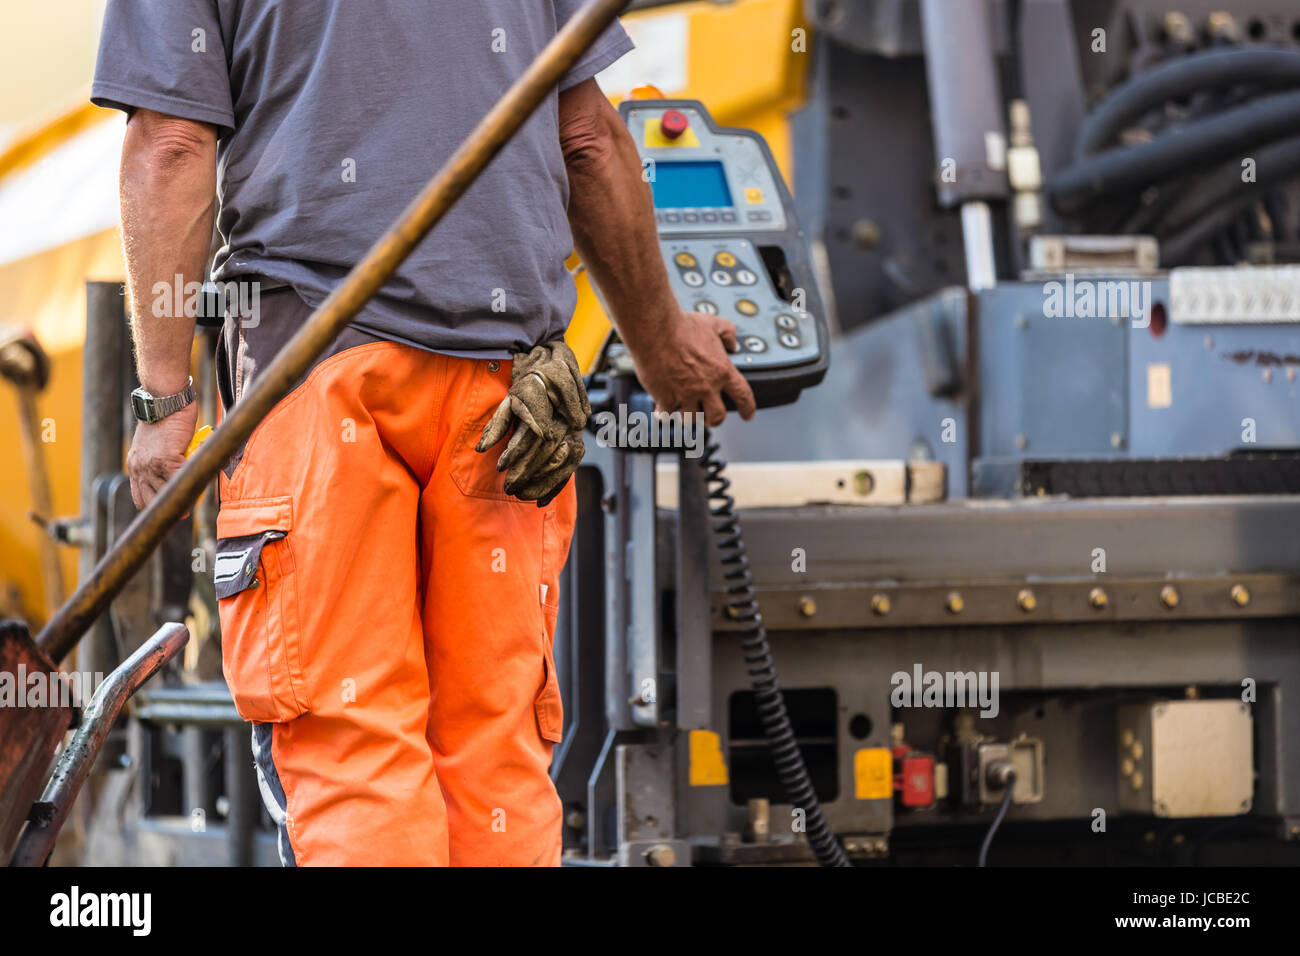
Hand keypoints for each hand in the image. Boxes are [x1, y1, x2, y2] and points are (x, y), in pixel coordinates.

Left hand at [127, 402, 197, 508]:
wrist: (165, 401)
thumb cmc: (165, 418)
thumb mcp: (155, 444)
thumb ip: (159, 459)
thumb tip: (177, 471)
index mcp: (135, 465)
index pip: (140, 496)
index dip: (155, 505)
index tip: (170, 508)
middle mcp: (139, 468)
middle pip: (150, 502)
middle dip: (168, 508)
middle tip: (184, 510)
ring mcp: (151, 465)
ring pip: (168, 492)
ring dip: (184, 495)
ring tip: (195, 494)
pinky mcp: (167, 459)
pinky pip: (181, 478)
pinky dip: (192, 479)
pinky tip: (199, 476)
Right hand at [630, 310, 755, 425]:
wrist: (655, 330)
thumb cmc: (681, 326)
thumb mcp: (712, 324)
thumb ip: (727, 333)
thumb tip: (732, 343)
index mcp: (722, 371)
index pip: (743, 396)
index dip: (747, 408)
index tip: (747, 415)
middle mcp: (706, 387)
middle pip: (717, 417)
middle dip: (713, 419)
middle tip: (708, 414)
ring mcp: (685, 394)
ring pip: (692, 419)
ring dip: (688, 415)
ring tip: (683, 409)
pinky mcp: (665, 398)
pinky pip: (666, 414)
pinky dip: (664, 412)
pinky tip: (661, 408)